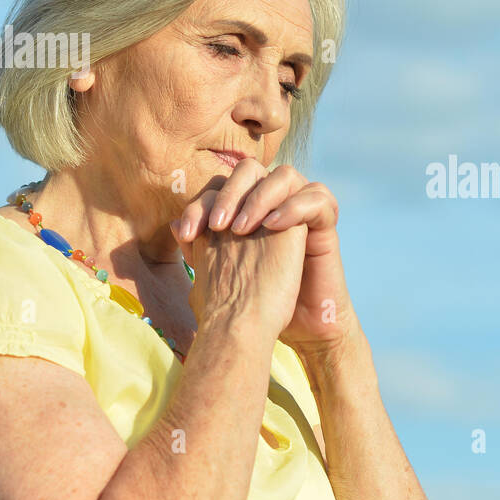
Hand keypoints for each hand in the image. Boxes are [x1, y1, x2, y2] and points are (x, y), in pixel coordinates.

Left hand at [170, 160, 354, 351]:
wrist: (299, 329)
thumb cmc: (261, 307)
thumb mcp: (222, 278)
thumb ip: (199, 251)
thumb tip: (173, 225)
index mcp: (248, 212)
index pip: (220, 186)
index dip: (200, 203)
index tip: (185, 236)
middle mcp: (275, 205)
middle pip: (251, 170)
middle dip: (230, 191)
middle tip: (217, 225)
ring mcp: (301, 212)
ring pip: (286, 175)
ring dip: (260, 196)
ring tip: (243, 229)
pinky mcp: (325, 225)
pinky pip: (317, 198)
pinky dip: (294, 206)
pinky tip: (272, 227)